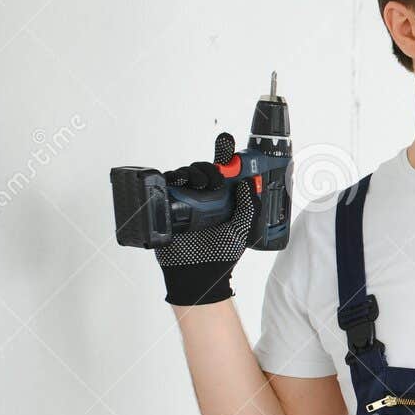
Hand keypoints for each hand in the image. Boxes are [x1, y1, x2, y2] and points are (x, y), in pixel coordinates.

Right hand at [154, 151, 256, 305]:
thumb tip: (249, 183)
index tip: (226, 140)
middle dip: (209, 167)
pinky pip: (165, 186)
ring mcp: (185, 201)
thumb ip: (249, 207)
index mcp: (224, 200)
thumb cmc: (223, 254)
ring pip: (185, 174)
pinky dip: (170, 178)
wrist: (198, 274)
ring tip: (200, 182)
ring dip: (192, 171)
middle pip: (203, 169)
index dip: (225, 156)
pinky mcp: (167, 207)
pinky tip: (178, 180)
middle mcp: (204, 197)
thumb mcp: (244, 230)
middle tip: (216, 178)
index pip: (224, 173)